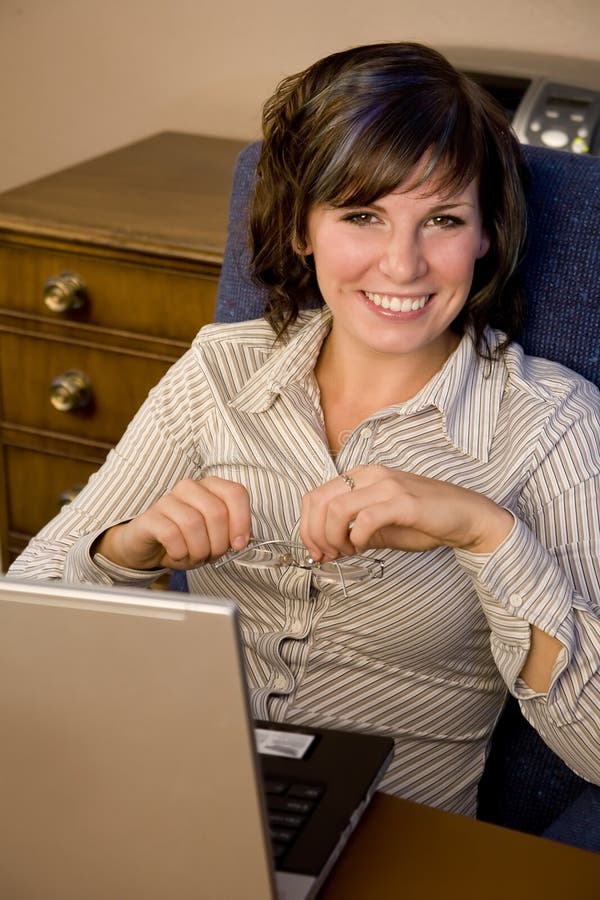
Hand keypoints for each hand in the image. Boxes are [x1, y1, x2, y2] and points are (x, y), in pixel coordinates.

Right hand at [93, 477, 250, 570]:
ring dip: (198, 550)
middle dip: (218, 543)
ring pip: (194, 524)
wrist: (150, 547)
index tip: (239, 544)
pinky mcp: (150, 517)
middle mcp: (190, 488)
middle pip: (216, 512)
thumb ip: (231, 534)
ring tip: (193, 556)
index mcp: (210, 487)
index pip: (236, 493)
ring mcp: (168, 500)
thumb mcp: (214, 537)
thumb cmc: (186, 540)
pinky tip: (177, 554)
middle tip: (211, 555)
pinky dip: (179, 552)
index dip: (242, 521)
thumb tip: (241, 540)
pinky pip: (171, 534)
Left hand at [300, 465, 513, 558]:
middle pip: (319, 501)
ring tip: (347, 552)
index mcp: (361, 476)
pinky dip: (357, 538)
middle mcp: (371, 475)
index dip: (307, 527)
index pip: (315, 496)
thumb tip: (324, 549)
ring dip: (334, 538)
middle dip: (315, 535)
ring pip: (337, 509)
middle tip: (328, 555)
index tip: (317, 551)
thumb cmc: (423, 520)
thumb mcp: (380, 525)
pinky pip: (366, 519)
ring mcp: (387, 486)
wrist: (466, 516)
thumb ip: (351, 532)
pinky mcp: (404, 502)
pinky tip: (364, 547)